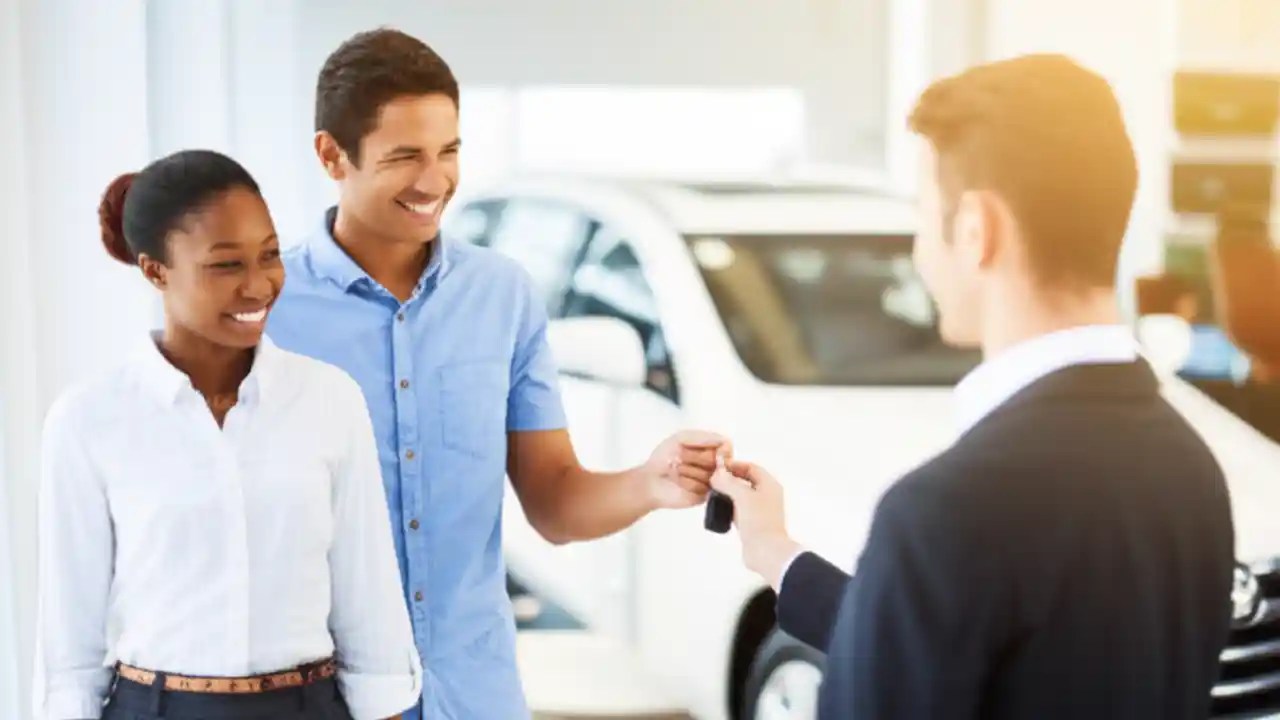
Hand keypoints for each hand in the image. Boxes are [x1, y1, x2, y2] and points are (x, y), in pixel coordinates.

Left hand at [643, 430, 732, 509]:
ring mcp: (710, 482)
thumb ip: (703, 437)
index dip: (721, 448)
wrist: (650, 480)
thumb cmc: (664, 457)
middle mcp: (714, 465)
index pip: (726, 445)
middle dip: (697, 457)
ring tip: (676, 470)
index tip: (708, 450)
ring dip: (689, 470)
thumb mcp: (681, 438)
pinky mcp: (704, 496)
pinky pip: (703, 487)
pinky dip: (688, 482)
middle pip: (720, 460)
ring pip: (712, 474)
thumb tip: (725, 443)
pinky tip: (679, 483)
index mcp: (710, 449)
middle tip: (680, 458)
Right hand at [710, 460, 802, 587]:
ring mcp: (760, 511)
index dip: (735, 465)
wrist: (766, 552)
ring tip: (712, 494)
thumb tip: (716, 474)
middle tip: (712, 481)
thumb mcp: (742, 496)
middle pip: (746, 481)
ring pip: (741, 496)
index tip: (718, 468)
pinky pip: (738, 511)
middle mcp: (766, 496)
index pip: (751, 467)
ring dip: (727, 494)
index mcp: (770, 485)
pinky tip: (718, 510)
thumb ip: (728, 482)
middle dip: (729, 480)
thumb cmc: (758, 521)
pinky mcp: (752, 524)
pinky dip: (729, 508)